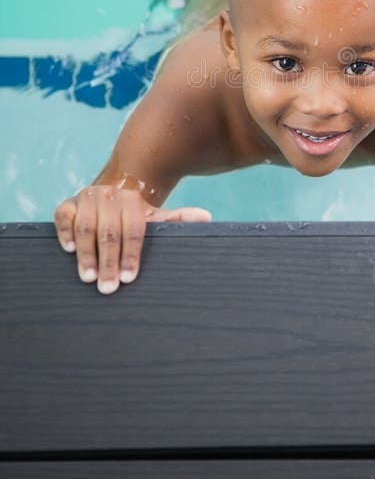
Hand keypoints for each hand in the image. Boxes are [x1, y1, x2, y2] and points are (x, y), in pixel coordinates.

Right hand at [54, 186, 211, 294]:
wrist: (115, 190)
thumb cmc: (136, 215)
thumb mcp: (157, 217)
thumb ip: (178, 220)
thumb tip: (207, 217)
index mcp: (134, 201)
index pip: (133, 230)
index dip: (131, 255)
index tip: (130, 278)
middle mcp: (110, 196)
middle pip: (109, 232)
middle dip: (108, 262)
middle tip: (108, 287)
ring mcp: (87, 198)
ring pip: (85, 227)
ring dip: (87, 253)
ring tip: (88, 278)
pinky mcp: (68, 204)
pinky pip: (63, 217)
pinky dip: (65, 233)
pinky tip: (70, 250)